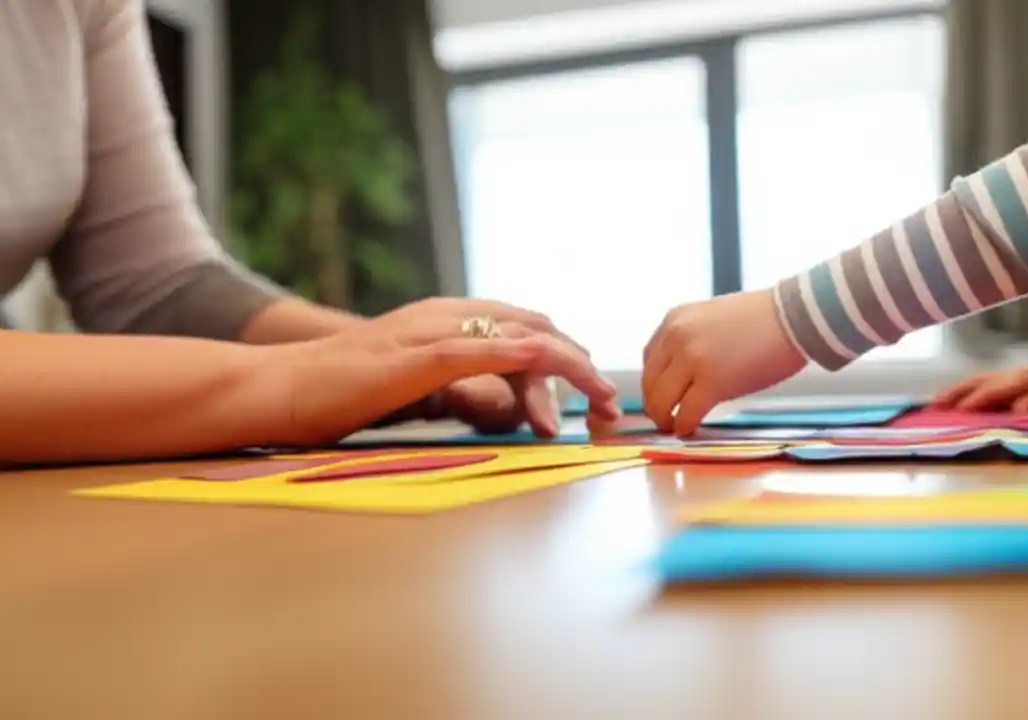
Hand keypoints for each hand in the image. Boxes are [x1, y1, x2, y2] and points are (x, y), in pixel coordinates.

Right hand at [270, 298, 618, 444]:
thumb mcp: (413, 387)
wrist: (277, 386)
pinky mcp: (415, 355)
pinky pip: (481, 349)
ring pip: (520, 336)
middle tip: (607, 404)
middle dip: (579, 363)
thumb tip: (505, 409)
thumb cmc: (337, 394)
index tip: (593, 393)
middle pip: (535, 328)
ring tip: (598, 401)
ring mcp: (431, 330)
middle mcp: (446, 316)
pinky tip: (551, 367)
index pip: (525, 329)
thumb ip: (458, 387)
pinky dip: (523, 357)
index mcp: (446, 321)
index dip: (566, 357)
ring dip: (567, 366)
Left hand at [642, 289, 807, 435]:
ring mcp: (692, 360)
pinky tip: (689, 429)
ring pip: (661, 401)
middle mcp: (675, 337)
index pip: (649, 360)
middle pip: (650, 383)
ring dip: (666, 418)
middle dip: (655, 405)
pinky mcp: (712, 383)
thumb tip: (684, 371)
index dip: (654, 383)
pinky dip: (684, 426)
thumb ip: (692, 339)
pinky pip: (686, 413)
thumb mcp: (711, 317)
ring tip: (676, 426)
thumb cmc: (763, 318)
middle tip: (665, 418)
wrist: (794, 317)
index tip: (662, 396)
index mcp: (674, 320)